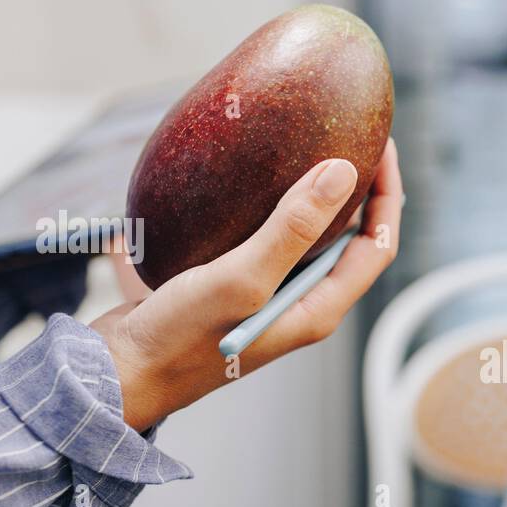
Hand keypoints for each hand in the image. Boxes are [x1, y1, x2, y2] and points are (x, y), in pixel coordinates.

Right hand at [92, 138, 402, 431]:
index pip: (377, 245)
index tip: (382, 145)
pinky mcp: (234, 287)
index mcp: (319, 309)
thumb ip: (293, 229)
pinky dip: (264, 206)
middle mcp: (301, 303)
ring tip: (301, 145)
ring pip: (305, 237)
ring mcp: (268, 296)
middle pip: (349, 240)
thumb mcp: (243, 279)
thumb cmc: (181, 337)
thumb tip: (344, 172)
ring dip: (310, 195)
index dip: (387, 195)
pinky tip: (244, 177)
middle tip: (347, 135)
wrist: (119, 372)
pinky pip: (263, 239)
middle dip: (356, 190)